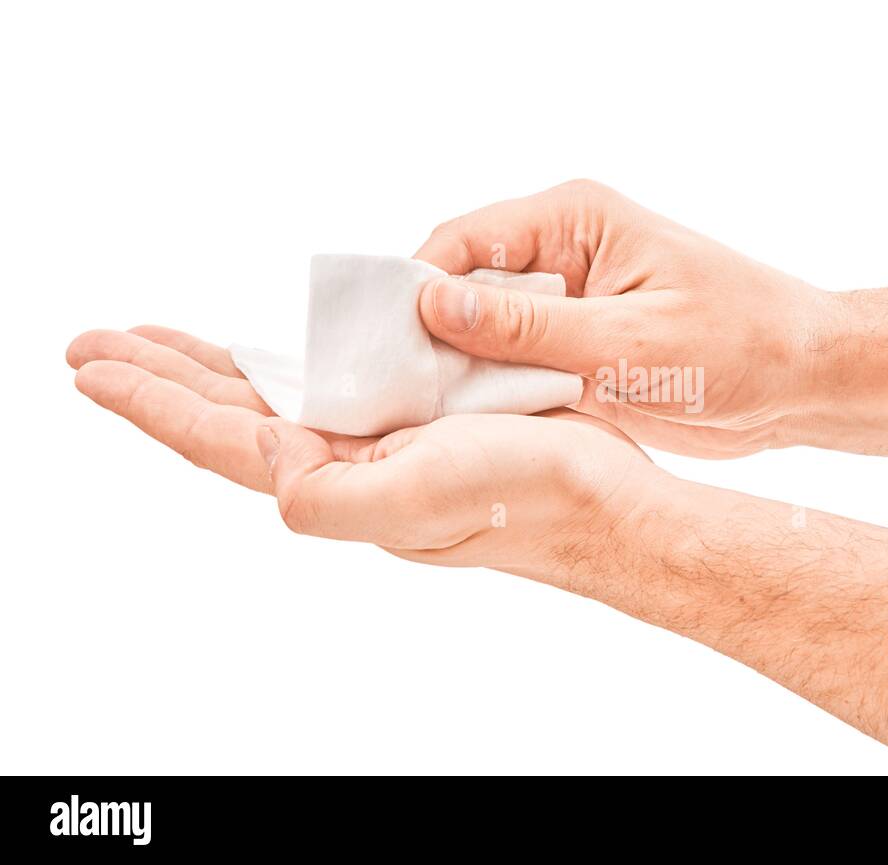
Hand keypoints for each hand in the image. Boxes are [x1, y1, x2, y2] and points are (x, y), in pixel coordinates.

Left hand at [66, 326, 656, 572]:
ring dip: (214, 367)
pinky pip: (338, 378)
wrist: (604, 499)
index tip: (93, 366)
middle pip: (231, 414)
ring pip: (277, 395)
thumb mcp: (418, 504)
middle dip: (163, 378)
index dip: (152, 402)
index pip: (219, 440)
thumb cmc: (525, 501)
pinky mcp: (422, 413)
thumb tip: (269, 459)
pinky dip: (294, 358)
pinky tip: (278, 349)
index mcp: (334, 483)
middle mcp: (346, 463)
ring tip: (161, 342)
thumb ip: (329, 496)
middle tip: (96, 345)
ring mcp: (381, 439)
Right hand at [415, 180, 834, 457]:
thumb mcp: (632, 341)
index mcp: (573, 220)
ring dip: (457, 379)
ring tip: (418, 427)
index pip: (462, 244)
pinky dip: (493, 402)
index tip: (381, 353)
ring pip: (481, 339)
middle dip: (428, 342)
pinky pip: (513, 373)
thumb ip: (531, 326)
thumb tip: (432, 302)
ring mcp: (566, 307)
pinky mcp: (576, 352)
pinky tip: (468, 437)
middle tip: (392, 403)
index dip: (414, 294)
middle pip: (462, 290)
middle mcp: (561, 255)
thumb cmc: (740, 343)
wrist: (803, 384)